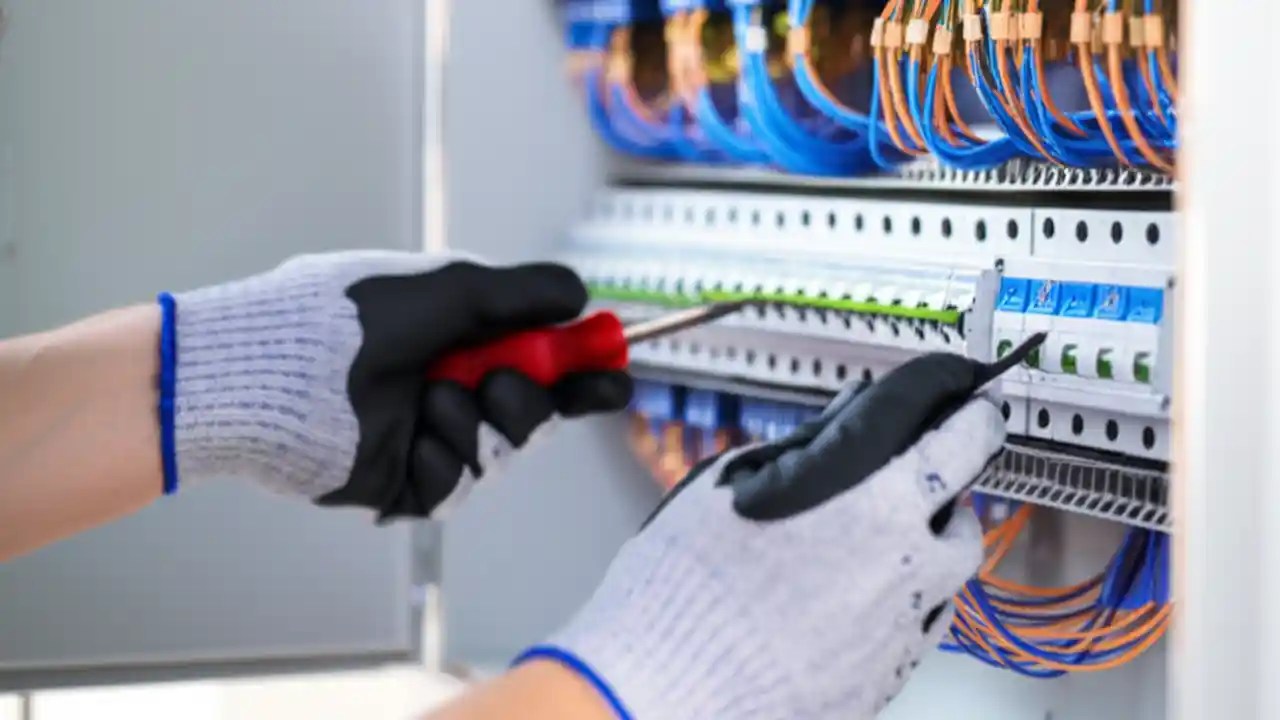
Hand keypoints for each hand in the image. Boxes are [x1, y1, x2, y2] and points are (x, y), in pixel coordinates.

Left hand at [164, 251, 631, 518]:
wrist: (271, 371)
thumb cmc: (350, 317)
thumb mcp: (447, 289)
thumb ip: (520, 294)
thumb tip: (582, 296)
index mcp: (463, 342)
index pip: (541, 362)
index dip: (582, 371)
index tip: (616, 372)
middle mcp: (452, 390)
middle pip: (534, 415)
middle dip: (530, 401)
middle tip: (501, 384)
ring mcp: (429, 439)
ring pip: (502, 452)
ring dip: (479, 422)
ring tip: (435, 397)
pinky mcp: (404, 484)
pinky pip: (456, 483)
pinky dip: (442, 455)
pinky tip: (410, 431)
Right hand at [521, 353, 1006, 719]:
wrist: (660, 687)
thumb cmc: (684, 590)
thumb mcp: (734, 484)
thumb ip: (807, 447)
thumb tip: (843, 418)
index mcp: (876, 503)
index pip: (957, 432)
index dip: (964, 403)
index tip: (964, 395)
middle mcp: (908, 568)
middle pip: (964, 505)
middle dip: (945, 480)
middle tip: (909, 467)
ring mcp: (902, 629)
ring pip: (948, 572)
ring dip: (925, 543)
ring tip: (866, 537)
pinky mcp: (887, 677)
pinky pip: (918, 624)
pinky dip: (901, 599)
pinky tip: (848, 592)